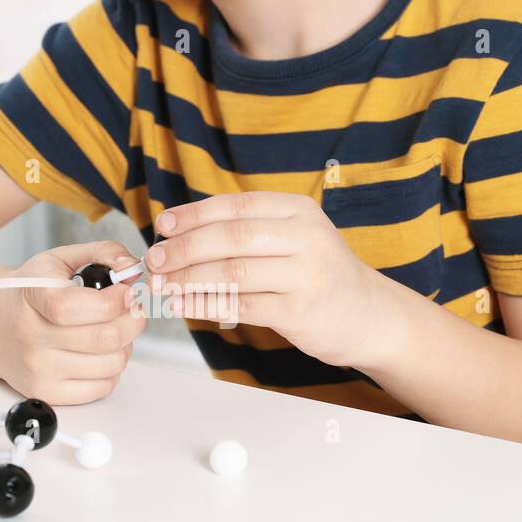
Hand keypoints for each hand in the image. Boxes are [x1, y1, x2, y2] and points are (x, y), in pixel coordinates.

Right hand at [0, 241, 145, 403]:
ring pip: (111, 364)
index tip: (127, 292)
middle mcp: (31, 336)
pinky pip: (102, 387)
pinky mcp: (47, 392)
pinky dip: (113, 369)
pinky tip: (102, 353)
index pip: (80, 306)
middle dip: (133, 321)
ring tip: (114, 331)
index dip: (116, 300)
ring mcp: (38, 368)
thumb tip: (133, 267)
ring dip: (125, 346)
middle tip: (132, 310)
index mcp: (32, 297)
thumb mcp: (58, 260)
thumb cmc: (30, 293)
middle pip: (106, 338)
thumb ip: (101, 252)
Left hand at [146, 192, 381, 367]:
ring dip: (188, 280)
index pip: (236, 207)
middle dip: (184, 249)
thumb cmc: (316, 273)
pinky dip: (204, 306)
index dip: (193, 216)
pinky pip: (240, 307)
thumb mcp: (292, 237)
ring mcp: (305, 275)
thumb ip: (247, 229)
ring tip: (161, 286)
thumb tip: (178, 230)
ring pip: (232, 273)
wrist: (367, 314)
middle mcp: (306, 238)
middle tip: (154, 260)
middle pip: (230, 238)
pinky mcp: (300, 312)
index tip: (162, 226)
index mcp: (298, 211)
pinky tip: (183, 306)